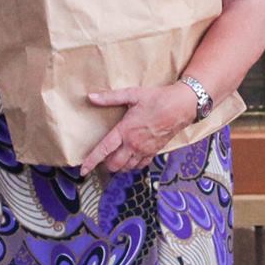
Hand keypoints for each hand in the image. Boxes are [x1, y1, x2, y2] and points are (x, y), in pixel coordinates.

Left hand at [79, 82, 198, 175]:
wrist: (182, 106)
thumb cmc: (158, 98)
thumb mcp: (132, 94)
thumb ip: (110, 98)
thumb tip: (91, 97)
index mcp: (125, 130)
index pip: (104, 150)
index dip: (92, 161)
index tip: (83, 170)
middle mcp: (134, 144)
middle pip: (114, 165)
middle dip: (105, 165)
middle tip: (102, 157)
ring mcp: (145, 150)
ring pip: (127, 168)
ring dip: (118, 166)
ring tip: (115, 158)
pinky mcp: (154, 151)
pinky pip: (140, 165)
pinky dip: (132, 165)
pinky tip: (130, 158)